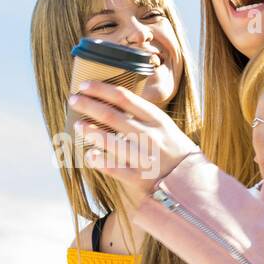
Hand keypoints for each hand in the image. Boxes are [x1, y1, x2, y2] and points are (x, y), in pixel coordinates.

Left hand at [68, 80, 201, 208]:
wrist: (189, 177)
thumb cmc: (171, 146)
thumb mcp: (163, 124)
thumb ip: (140, 113)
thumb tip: (110, 99)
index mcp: (155, 118)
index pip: (123, 97)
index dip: (101, 89)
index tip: (84, 85)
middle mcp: (149, 135)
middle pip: (112, 116)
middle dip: (89, 105)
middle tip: (73, 100)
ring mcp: (143, 157)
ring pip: (111, 142)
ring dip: (90, 132)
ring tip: (78, 125)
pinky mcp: (139, 177)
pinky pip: (115, 169)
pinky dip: (100, 162)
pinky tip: (89, 156)